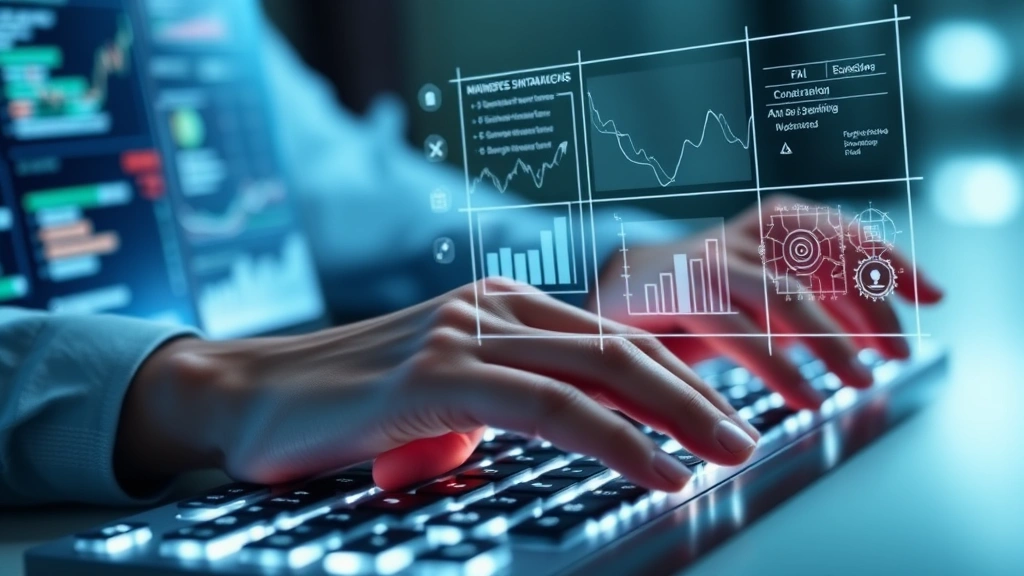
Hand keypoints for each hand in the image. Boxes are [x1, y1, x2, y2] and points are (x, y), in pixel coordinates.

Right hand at [116, 278, 759, 494]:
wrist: (247, 398)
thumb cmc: (348, 403)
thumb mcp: (444, 392)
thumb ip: (507, 396)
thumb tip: (572, 427)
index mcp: (500, 304)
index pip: (613, 336)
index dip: (679, 375)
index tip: (724, 413)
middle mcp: (491, 306)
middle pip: (625, 344)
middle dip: (701, 391)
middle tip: (753, 435)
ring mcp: (464, 333)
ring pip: (602, 369)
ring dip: (680, 415)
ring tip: (732, 455)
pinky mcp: (438, 376)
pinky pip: (552, 406)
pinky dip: (618, 440)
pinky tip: (660, 471)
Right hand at [596, 194, 943, 410]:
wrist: (612, 292)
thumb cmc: (694, 301)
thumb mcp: (758, 295)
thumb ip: (810, 301)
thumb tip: (877, 330)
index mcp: (767, 226)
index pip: (840, 232)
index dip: (889, 259)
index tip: (930, 293)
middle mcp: (742, 234)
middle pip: (820, 259)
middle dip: (869, 308)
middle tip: (899, 352)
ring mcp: (707, 257)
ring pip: (784, 294)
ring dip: (830, 342)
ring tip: (860, 382)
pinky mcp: (675, 289)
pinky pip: (737, 327)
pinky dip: (775, 364)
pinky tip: (802, 393)